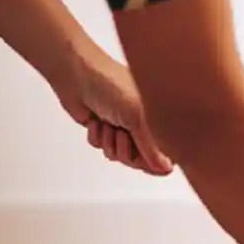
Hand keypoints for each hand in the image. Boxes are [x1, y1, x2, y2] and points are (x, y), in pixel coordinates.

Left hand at [56, 44, 173, 175]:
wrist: (76, 75)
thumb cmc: (110, 84)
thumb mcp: (137, 117)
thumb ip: (152, 147)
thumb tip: (165, 168)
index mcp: (160, 119)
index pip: (167, 154)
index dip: (155, 159)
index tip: (143, 152)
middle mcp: (145, 125)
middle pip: (142, 160)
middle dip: (127, 149)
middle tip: (122, 133)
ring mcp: (126, 128)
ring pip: (121, 156)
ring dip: (110, 142)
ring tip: (108, 124)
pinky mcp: (106, 131)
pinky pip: (103, 149)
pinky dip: (98, 138)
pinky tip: (98, 121)